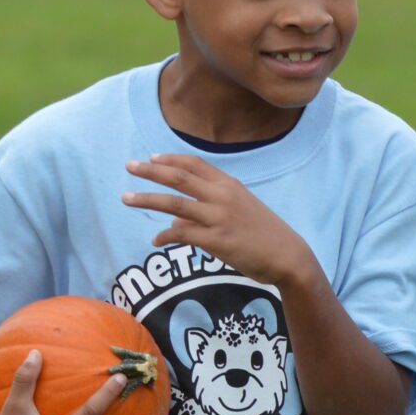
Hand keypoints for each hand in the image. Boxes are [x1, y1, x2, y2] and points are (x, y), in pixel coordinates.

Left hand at [123, 154, 314, 288]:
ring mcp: (219, 217)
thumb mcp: (242, 211)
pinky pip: (182, 233)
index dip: (170, 159)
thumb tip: (174, 217)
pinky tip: (155, 240)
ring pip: (174, 203)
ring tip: (126, 198)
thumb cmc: (265, 235)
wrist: (288, 256)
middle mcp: (223, 196)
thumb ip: (210, 208)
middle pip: (179, 177)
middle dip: (151, 171)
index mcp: (230, 185)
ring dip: (147, 199)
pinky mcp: (217, 240)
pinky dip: (164, 235)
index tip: (151, 158)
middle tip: (129, 166)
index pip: (195, 164)